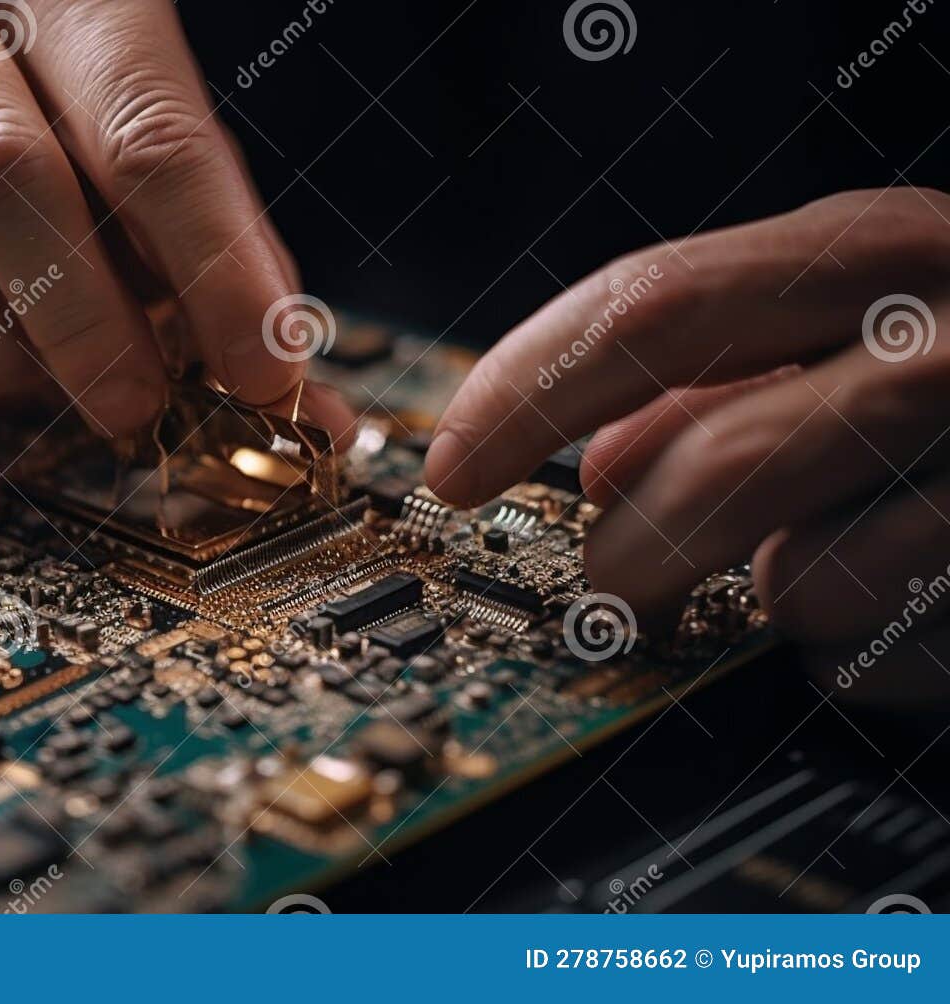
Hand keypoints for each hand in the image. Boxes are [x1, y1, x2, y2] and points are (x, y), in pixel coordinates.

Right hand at [0, 0, 304, 436]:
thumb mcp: (125, 116)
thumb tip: (302, 403)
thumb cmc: (17, 80)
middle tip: (133, 401)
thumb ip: (207, 244)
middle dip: (87, 325)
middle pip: (3, 179)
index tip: (263, 376)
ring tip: (30, 380)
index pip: (146, 129)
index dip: (217, 269)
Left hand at [423, 188, 949, 649]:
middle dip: (622, 548)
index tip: (447, 469)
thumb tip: (597, 460)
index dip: (526, 392)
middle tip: (600, 585)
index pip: (652, 306)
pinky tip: (901, 607)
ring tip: (805, 576)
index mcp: (874, 255)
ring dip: (764, 602)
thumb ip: (727, 369)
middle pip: (709, 457)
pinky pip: (886, 658)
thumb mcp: (862, 322)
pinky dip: (860, 657)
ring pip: (798, 580)